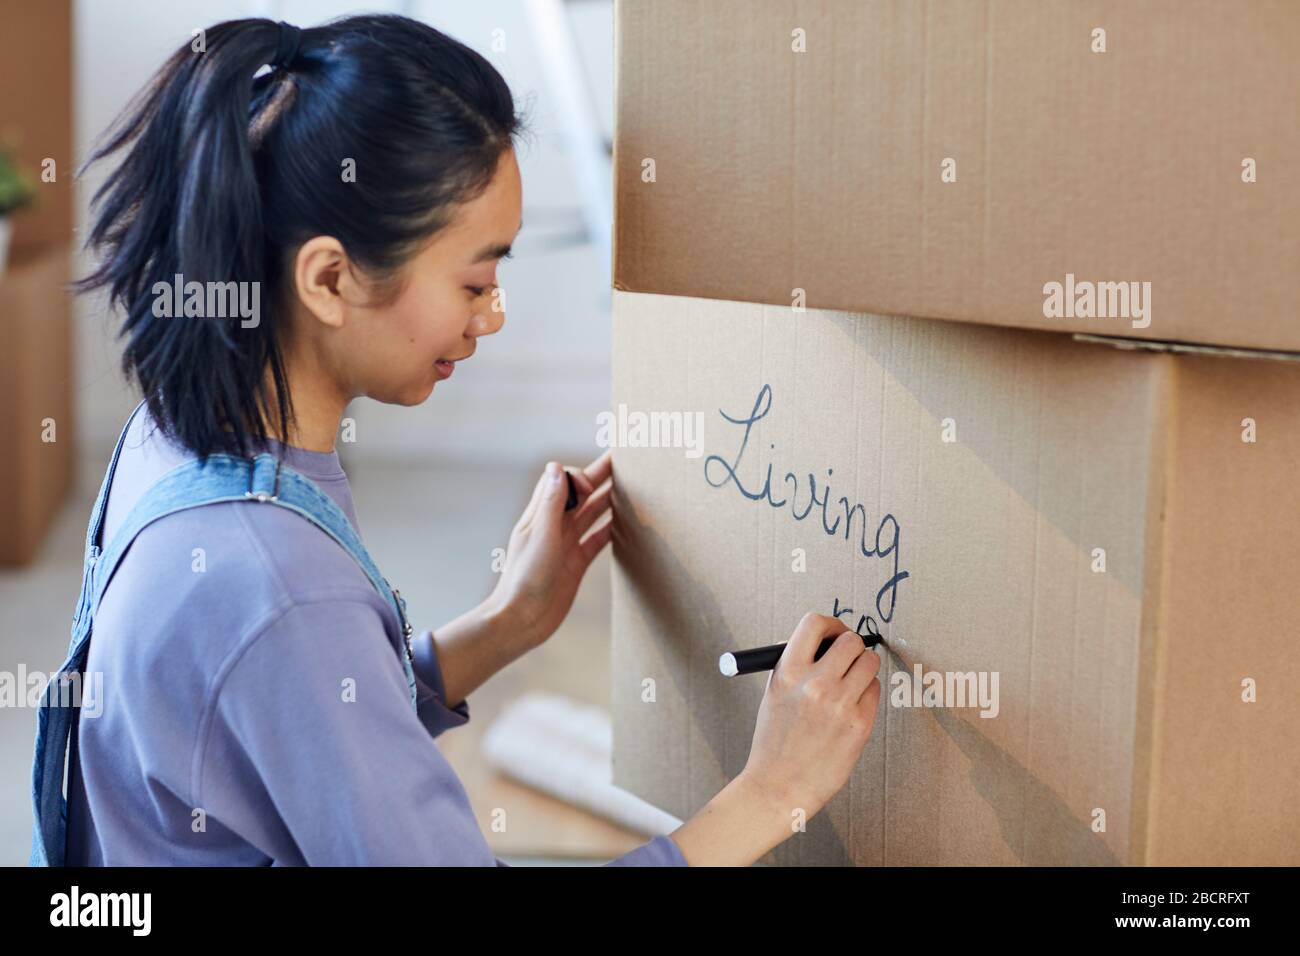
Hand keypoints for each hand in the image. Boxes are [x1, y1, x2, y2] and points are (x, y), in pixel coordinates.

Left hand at [484, 449, 612, 650]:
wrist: (521, 620)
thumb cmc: (525, 579)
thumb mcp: (541, 537)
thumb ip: (550, 503)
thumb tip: (557, 467)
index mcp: (540, 515)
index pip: (561, 480)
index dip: (579, 475)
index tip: (592, 486)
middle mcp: (554, 526)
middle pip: (581, 494)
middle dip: (601, 476)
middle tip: (625, 460)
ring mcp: (566, 545)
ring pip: (591, 515)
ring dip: (608, 500)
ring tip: (631, 487)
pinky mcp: (576, 564)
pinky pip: (597, 541)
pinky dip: (611, 530)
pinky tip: (625, 524)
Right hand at [741, 613, 881, 818]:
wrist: (779, 786)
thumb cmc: (776, 741)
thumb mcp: (774, 693)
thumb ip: (797, 664)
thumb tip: (826, 641)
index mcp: (788, 672)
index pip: (815, 623)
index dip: (831, 623)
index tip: (834, 633)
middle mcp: (815, 683)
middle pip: (851, 640)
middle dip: (852, 647)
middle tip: (847, 659)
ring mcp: (840, 704)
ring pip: (870, 663)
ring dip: (863, 668)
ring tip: (849, 684)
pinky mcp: (859, 724)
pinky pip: (874, 691)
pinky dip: (866, 694)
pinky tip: (850, 708)